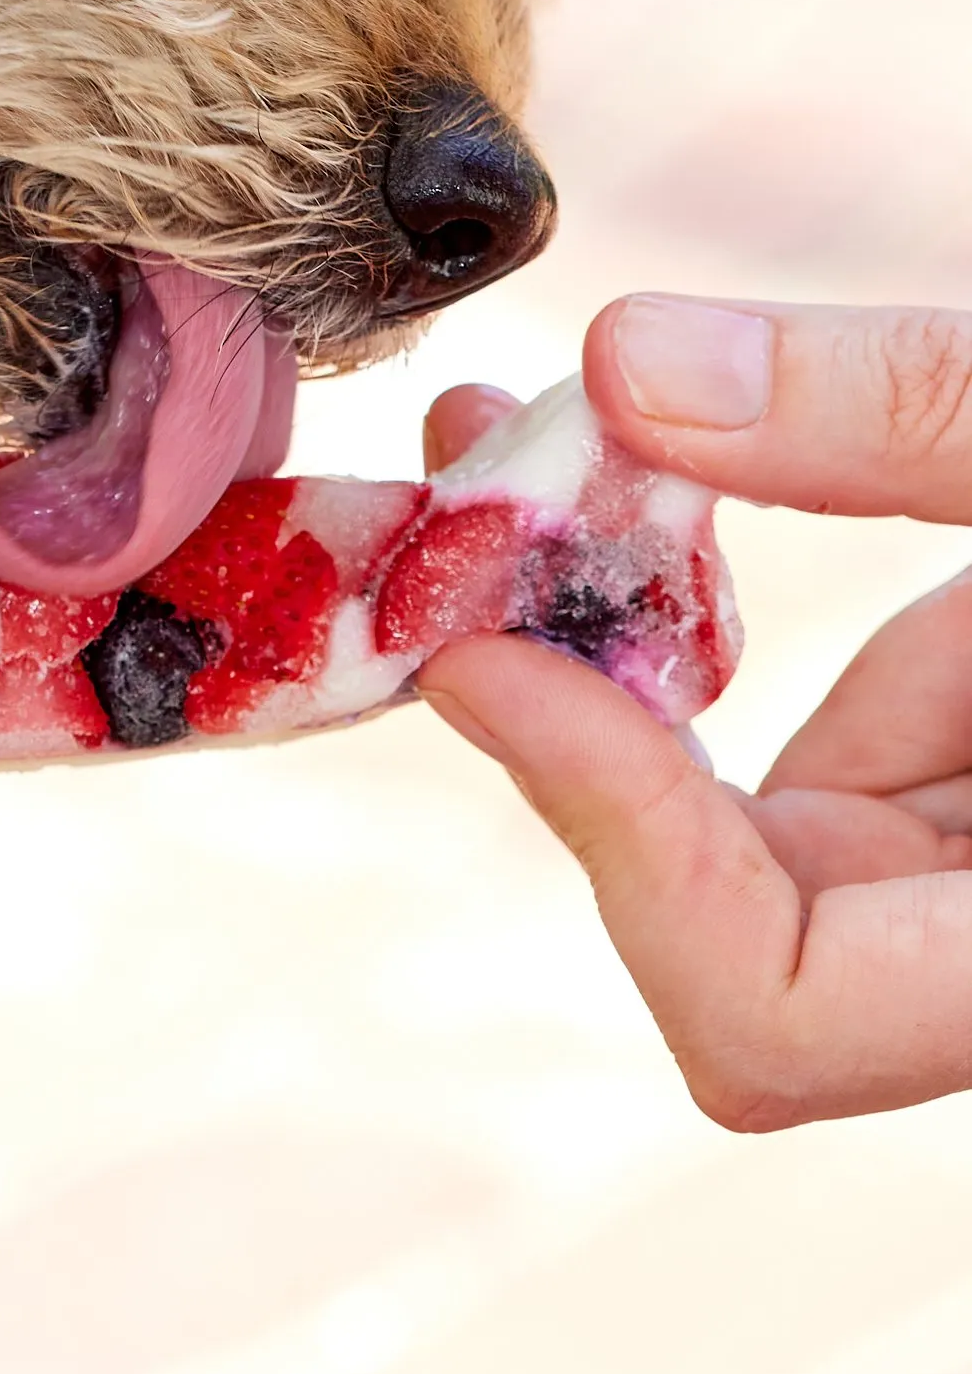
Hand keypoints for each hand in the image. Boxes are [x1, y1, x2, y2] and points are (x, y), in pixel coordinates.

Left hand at [418, 302, 971, 1128]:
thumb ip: (909, 408)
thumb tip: (631, 364)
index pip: (780, 1010)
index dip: (620, 846)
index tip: (492, 648)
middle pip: (745, 917)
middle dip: (584, 714)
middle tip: (464, 497)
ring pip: (781, 819)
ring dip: (633, 650)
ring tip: (517, 447)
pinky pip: (855, 750)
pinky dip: (738, 622)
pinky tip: (648, 464)